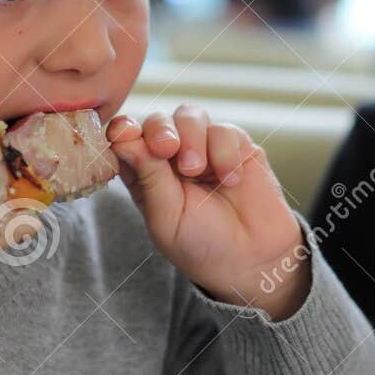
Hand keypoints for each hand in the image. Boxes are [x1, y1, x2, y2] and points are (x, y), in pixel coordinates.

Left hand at [107, 105, 308, 318]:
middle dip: (159, 130)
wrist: (254, 259)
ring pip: (189, 115)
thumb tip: (120, 137)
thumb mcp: (167, 216)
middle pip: (157, 121)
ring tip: (197, 170)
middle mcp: (173, 158)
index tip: (124, 133)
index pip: (127, 139)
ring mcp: (205, 149)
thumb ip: (148, 175)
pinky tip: (231, 180)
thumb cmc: (203, 246)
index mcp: (145, 175)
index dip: (123, 130)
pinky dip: (224, 152)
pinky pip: (224, 130)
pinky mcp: (236, 147)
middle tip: (167, 149)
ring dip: (191, 138)